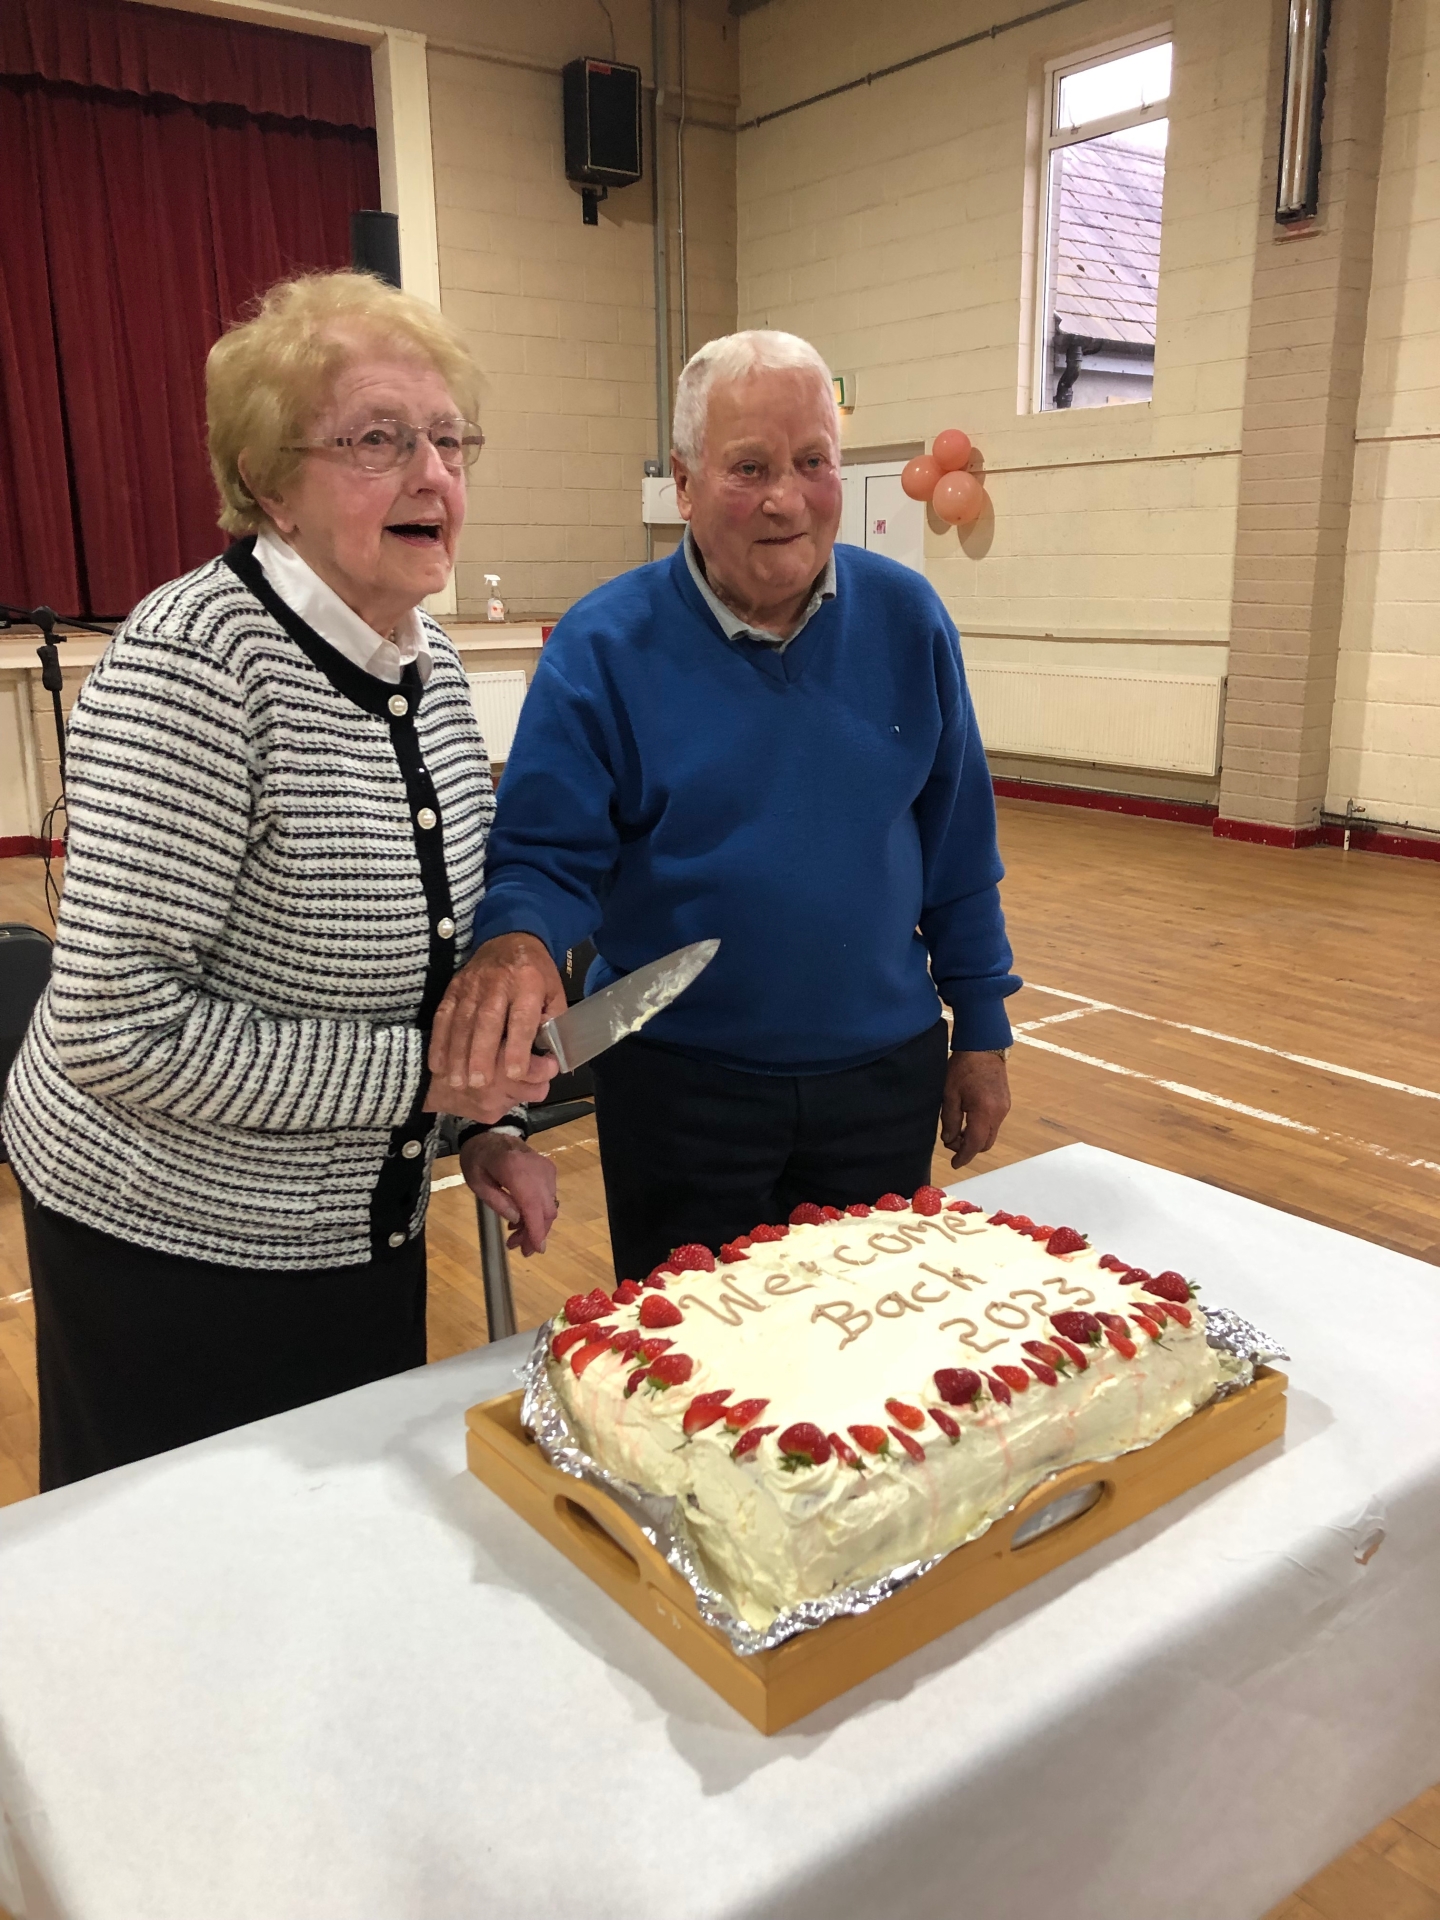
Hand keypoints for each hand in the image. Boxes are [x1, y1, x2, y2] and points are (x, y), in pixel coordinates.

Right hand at [428, 933, 565, 1105]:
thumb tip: (548, 1057)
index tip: (514, 1073)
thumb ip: (552, 1023)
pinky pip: (443, 1015)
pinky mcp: (453, 987)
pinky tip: (437, 1064)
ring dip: (457, 1053)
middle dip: (481, 1054)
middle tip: (478, 1083)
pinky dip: (439, 1041)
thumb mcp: (555, 993)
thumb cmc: (536, 974)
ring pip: (462, 1021)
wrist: (509, 939)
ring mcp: (471, 984)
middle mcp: (498, 982)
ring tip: (456, 1081)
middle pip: (487, 1020)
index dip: (518, 1046)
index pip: (521, 1017)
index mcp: (528, 983)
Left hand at [460, 1130, 558, 1256]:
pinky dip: (539, 1211)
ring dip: (536, 1224)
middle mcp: (537, 1170)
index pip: (532, 1206)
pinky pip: (550, 1197)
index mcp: (515, 1170)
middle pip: (545, 1210)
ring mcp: (546, 1169)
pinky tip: (522, 1216)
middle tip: (519, 1248)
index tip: (536, 1249)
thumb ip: (497, 1202)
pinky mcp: (549, 1170)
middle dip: (535, 1233)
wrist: (491, 1134)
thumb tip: (517, 1220)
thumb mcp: (477, 1182)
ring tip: (515, 1234)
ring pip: (550, 1206)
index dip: (536, 1230)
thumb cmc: (478, 1158)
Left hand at [941, 1050, 1010, 1168]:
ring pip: (991, 1134)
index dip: (964, 1156)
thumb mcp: (949, 1094)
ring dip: (975, 1138)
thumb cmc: (963, 1067)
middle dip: (969, 1148)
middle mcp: (998, 1113)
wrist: (983, 1046)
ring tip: (957, 1129)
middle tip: (951, 1141)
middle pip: (986, 1143)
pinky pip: (994, 1123)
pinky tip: (968, 1119)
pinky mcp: (1005, 1102)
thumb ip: (949, 1120)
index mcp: (984, 1112)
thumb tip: (949, 1139)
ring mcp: (1004, 1108)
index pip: (974, 1143)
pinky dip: (982, 1128)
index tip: (954, 1164)